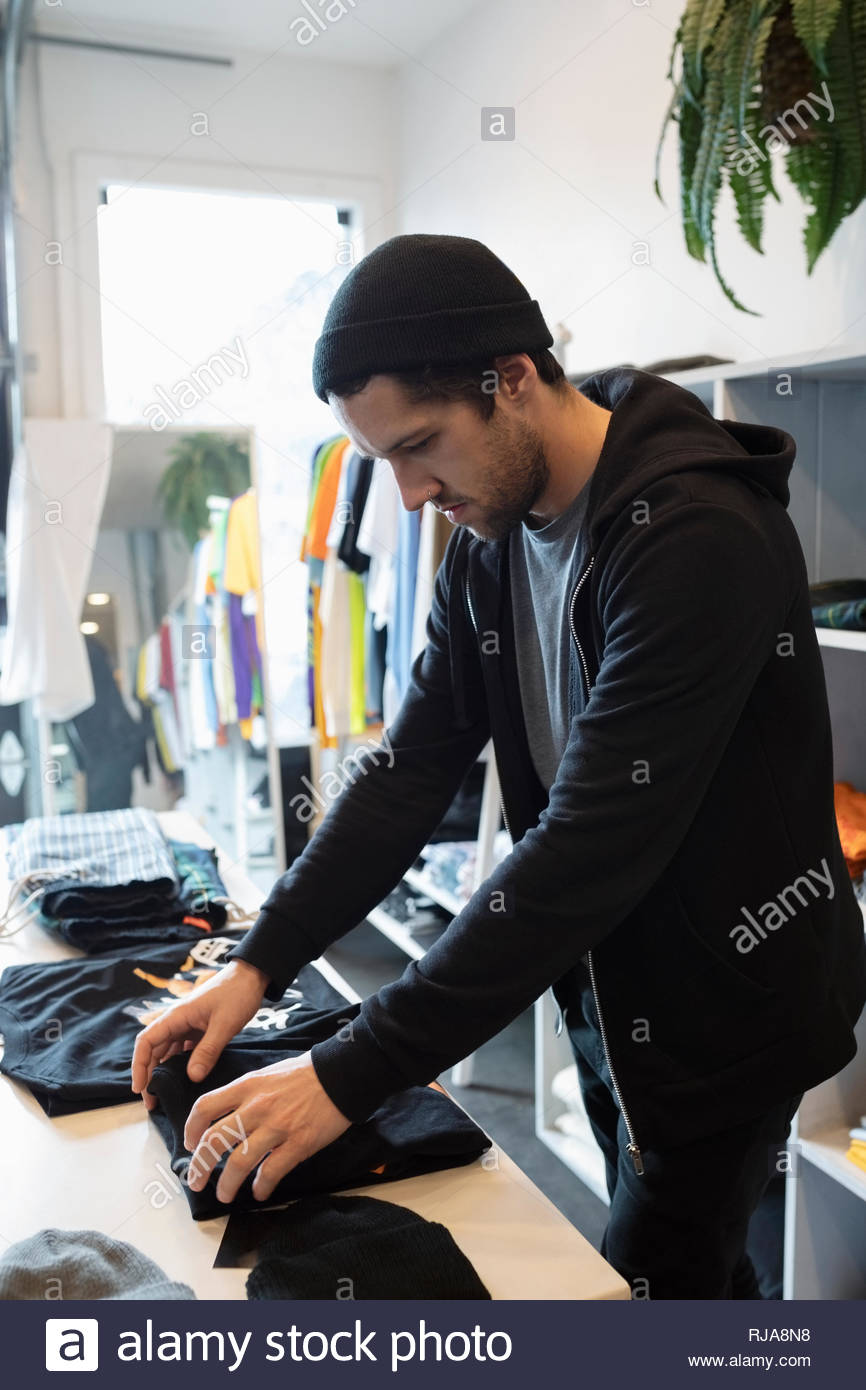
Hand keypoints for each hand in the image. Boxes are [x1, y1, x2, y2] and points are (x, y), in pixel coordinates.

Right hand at [131, 959, 269, 1110]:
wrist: (252, 976)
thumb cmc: (237, 994)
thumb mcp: (224, 1024)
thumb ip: (208, 1050)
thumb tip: (192, 1077)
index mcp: (176, 1016)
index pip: (146, 1041)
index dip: (139, 1065)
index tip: (140, 1088)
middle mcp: (177, 1021)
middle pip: (153, 1050)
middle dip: (149, 1075)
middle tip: (152, 1102)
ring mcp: (188, 1024)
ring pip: (167, 1051)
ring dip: (163, 1071)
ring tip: (164, 1095)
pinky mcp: (199, 1029)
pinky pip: (183, 1049)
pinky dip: (180, 1064)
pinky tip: (185, 1080)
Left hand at [183, 1052, 351, 1203]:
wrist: (341, 1074)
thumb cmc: (304, 1074)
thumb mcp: (267, 1074)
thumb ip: (246, 1095)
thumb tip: (228, 1117)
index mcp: (247, 1086)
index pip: (205, 1107)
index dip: (191, 1129)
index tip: (190, 1144)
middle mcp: (257, 1106)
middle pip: (215, 1139)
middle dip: (200, 1165)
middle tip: (196, 1181)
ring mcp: (277, 1126)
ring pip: (239, 1162)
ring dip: (227, 1184)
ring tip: (224, 1195)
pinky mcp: (299, 1143)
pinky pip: (272, 1171)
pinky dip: (261, 1186)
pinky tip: (259, 1192)